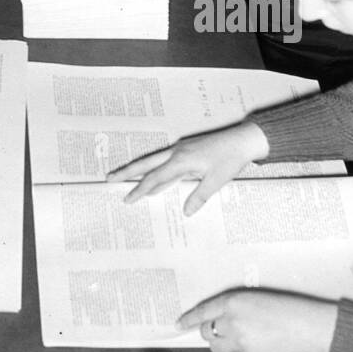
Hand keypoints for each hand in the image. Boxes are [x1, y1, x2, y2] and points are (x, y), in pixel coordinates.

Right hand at [106, 121, 268, 213]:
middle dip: (127, 171)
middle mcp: (176, 152)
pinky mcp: (187, 149)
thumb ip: (199, 197)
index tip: (127, 198)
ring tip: (125, 177)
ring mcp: (181, 149)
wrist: (243, 139)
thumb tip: (186, 212)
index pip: (154, 178)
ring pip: (154, 161)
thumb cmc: (230, 159)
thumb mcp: (215, 181)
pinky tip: (156, 180)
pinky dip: (156, 170)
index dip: (139, 190)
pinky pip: (165, 161)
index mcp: (181, 161)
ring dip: (139, 169)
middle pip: (146, 164)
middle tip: (110, 177)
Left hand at [179, 290, 337, 351]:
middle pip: (206, 332)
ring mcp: (240, 342)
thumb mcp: (254, 298)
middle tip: (218, 329)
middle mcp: (233, 321)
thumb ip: (233, 307)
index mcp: (233, 301)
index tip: (179, 324)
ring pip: (217, 348)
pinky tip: (254, 345)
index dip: (189, 318)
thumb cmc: (285, 307)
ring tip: (239, 337)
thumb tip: (217, 320)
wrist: (306, 326)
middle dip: (209, 331)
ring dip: (222, 343)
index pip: (203, 311)